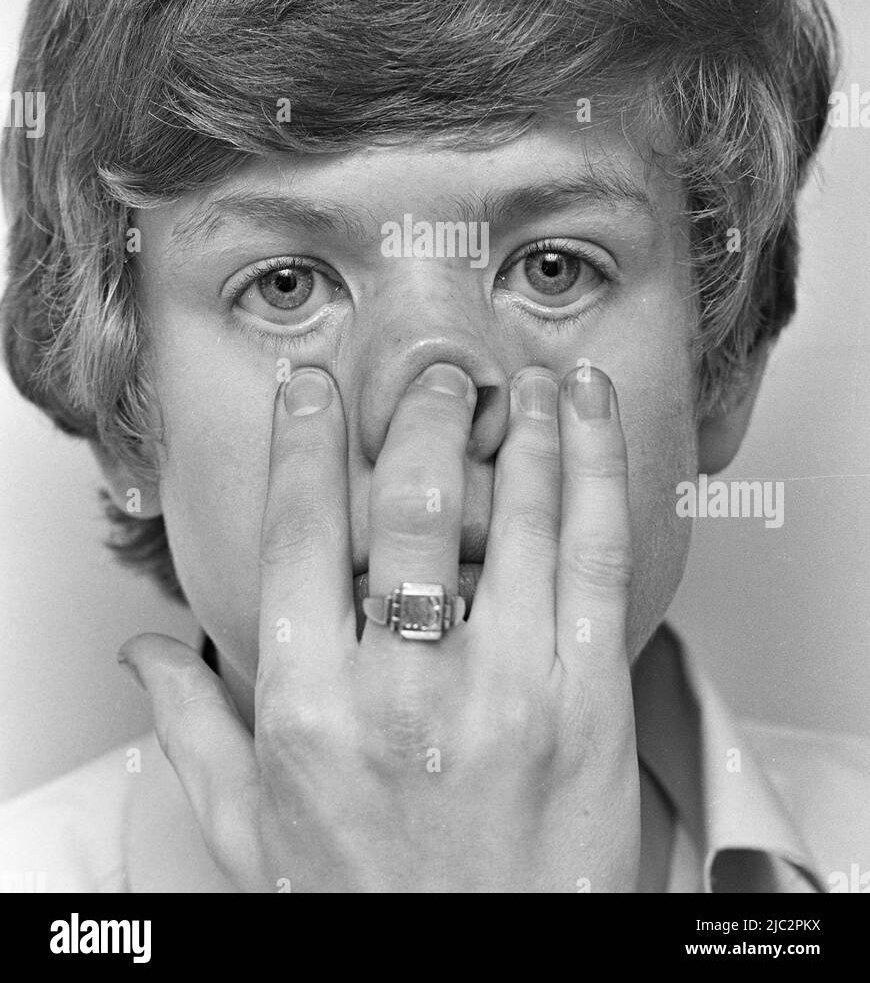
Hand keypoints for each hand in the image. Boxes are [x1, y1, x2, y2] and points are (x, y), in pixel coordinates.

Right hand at [119, 362, 639, 892]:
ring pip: (515, 511)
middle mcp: (406, 691)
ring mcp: (510, 692)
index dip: (303, 442)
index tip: (311, 387)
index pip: (297, 533)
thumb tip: (147, 655)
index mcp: (310, 712)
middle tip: (436, 377)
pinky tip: (591, 413)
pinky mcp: (593, 703)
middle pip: (411, 501)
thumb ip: (196, 734)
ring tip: (521, 378)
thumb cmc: (375, 916)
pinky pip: (598, 556)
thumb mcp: (255, 836)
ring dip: (521, 424)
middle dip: (424, 413)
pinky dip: (599, 468)